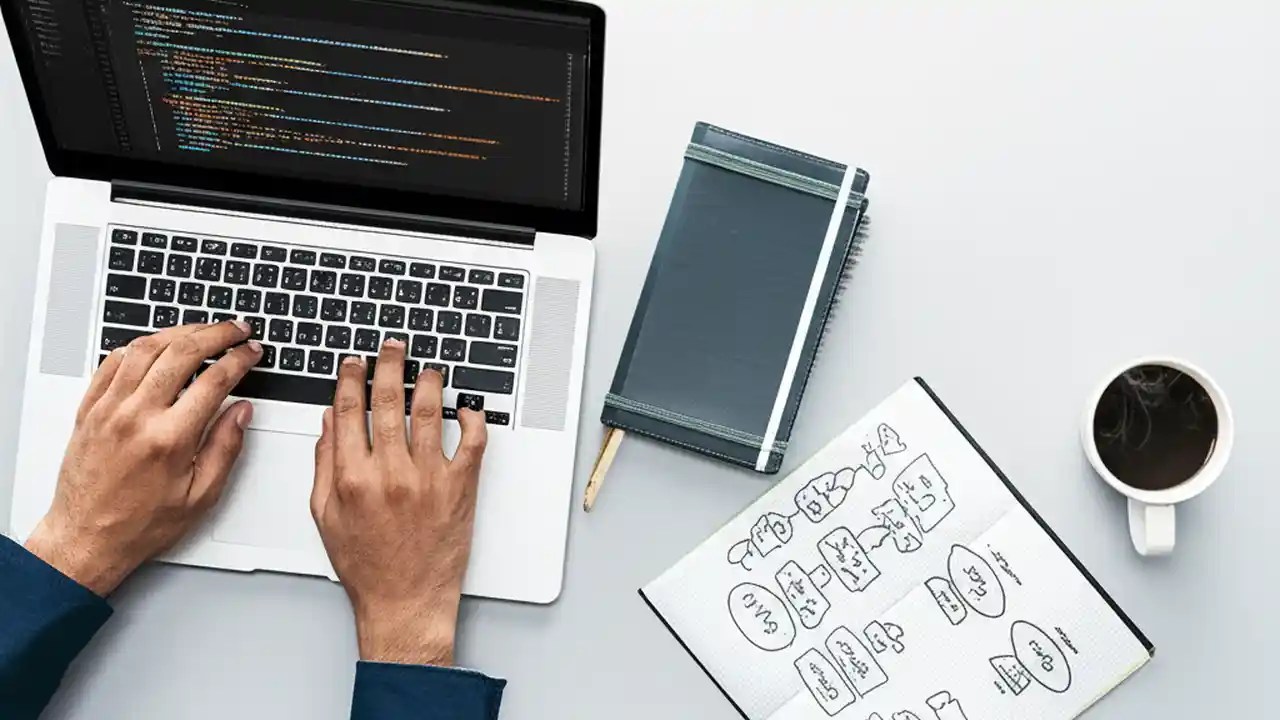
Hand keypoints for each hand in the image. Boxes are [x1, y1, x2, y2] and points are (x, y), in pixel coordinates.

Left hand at [24, 322, 261, 595]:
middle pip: (181, 352)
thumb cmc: (141, 523)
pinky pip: (113, 363)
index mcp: (169, 439)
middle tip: (234, 330)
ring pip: (145, 349)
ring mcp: (108, 409)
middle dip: (215, 334)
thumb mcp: (200, 495)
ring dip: (178, 332)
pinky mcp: (90, 409)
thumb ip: (226, 447)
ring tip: (200, 330)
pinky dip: (138, 347)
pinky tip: (155, 346)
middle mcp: (136, 416)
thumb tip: (241, 411)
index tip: (251, 352)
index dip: (239, 359)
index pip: (214, 380)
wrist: (86, 537)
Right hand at [312, 339, 488, 665]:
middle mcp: (390, 473)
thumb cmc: (366, 566)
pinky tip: (466, 407)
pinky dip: (471, 418)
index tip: (354, 363)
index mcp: (352, 478)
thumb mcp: (326, 516)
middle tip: (394, 347)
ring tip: (429, 368)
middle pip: (388, 402)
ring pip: (429, 413)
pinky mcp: (460, 487)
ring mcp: (428, 478)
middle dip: (389, 366)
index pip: (348, 412)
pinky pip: (472, 442)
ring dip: (429, 383)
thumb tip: (329, 423)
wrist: (405, 602)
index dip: (350, 380)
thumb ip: (324, 465)